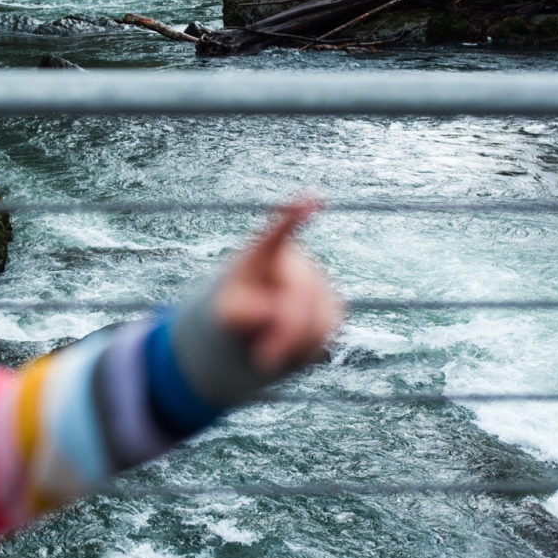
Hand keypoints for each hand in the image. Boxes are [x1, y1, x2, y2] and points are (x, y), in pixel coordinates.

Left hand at [213, 198, 342, 373]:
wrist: (250, 332)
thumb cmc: (231, 314)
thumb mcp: (224, 316)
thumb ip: (243, 314)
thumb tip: (276, 317)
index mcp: (260, 254)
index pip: (277, 233)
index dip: (294, 216)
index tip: (312, 199)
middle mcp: (293, 260)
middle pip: (300, 293)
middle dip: (285, 330)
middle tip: (263, 358)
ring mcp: (317, 280)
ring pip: (321, 314)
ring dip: (296, 341)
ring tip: (270, 349)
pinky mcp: (332, 303)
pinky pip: (331, 326)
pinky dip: (311, 345)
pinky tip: (291, 347)